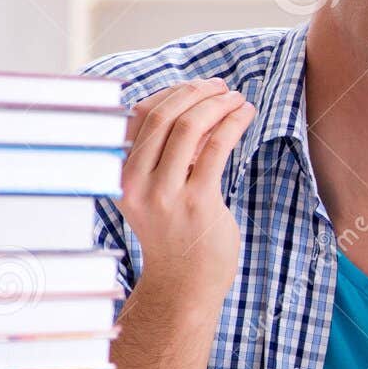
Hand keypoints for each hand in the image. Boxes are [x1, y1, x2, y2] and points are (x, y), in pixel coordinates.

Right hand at [118, 78, 256, 303]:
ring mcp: (165, 194)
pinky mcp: (197, 203)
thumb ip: (164, 156)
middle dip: (196, 93)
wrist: (185, 283)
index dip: (171, 93)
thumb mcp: (155, 192)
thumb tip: (193, 108)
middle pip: (163, 117)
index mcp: (120, 176)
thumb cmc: (176, 233)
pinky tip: (246, 114)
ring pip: (189, 128)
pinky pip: (216, 148)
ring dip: (218, 105)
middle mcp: (136, 183)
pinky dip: (233, 123)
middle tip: (222, 87)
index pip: (139, 117)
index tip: (199, 86)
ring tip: (238, 99)